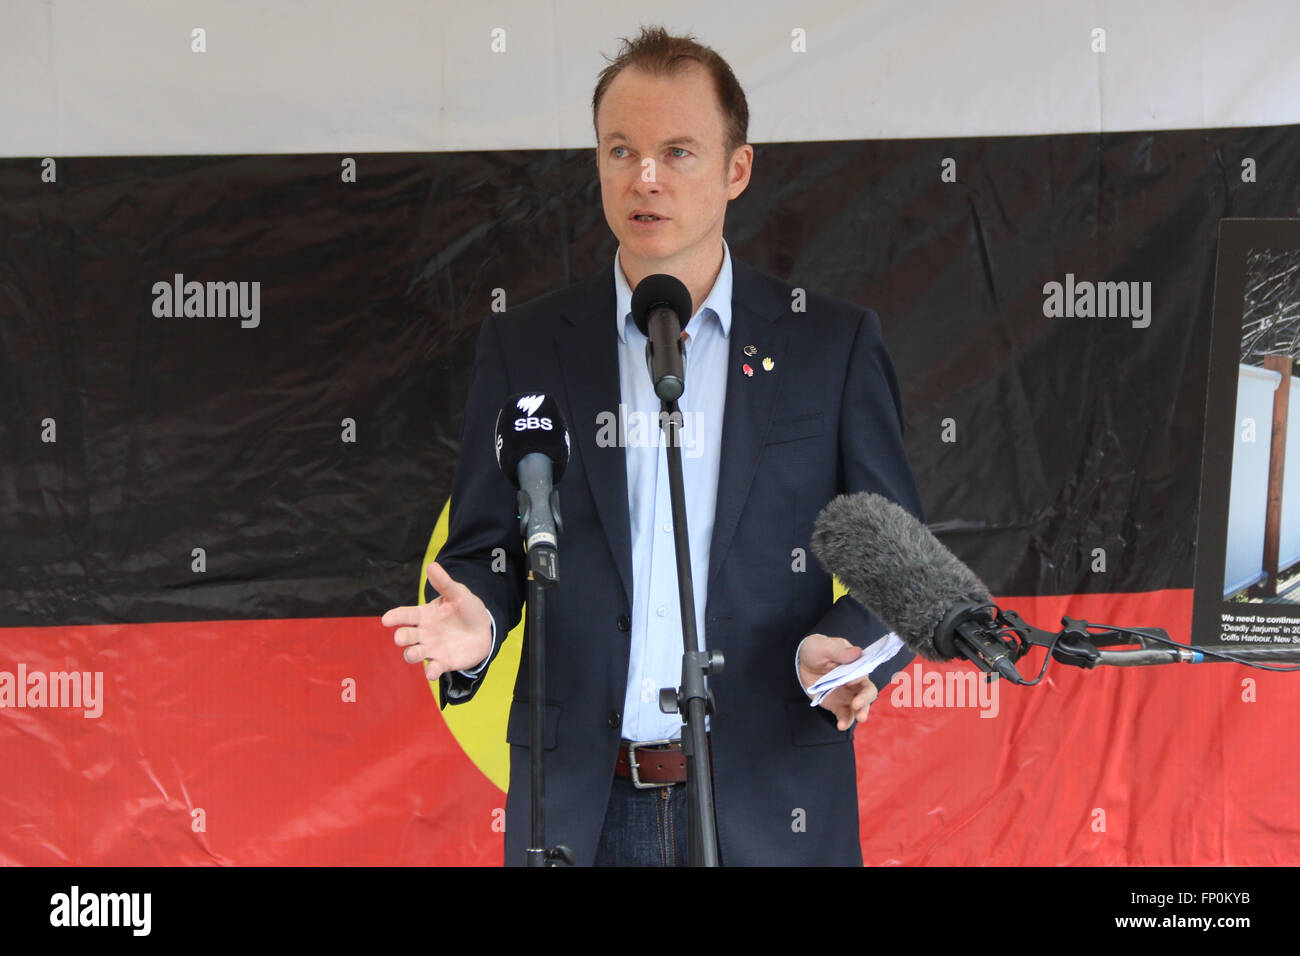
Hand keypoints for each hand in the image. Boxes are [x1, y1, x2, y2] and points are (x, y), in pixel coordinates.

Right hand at [381, 561, 492, 680]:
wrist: (483, 629)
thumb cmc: (466, 608)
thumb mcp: (458, 594)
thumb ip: (444, 583)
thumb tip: (431, 565)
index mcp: (424, 615)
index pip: (404, 615)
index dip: (394, 617)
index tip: (386, 619)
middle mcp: (423, 633)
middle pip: (405, 636)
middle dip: (401, 637)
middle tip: (401, 637)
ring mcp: (432, 648)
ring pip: (414, 654)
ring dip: (411, 655)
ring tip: (413, 654)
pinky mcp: (443, 662)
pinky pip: (433, 668)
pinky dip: (431, 672)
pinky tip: (432, 672)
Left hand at [797, 633, 877, 730]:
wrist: (801, 663)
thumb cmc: (816, 650)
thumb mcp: (824, 646)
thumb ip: (839, 650)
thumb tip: (857, 652)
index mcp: (855, 665)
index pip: (863, 672)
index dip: (859, 678)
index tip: (849, 681)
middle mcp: (855, 681)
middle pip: (868, 691)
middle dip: (866, 699)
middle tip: (857, 705)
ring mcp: (848, 694)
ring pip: (860, 706)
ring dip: (861, 712)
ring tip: (859, 718)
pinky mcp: (839, 705)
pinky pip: (845, 715)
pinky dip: (845, 721)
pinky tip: (841, 726)